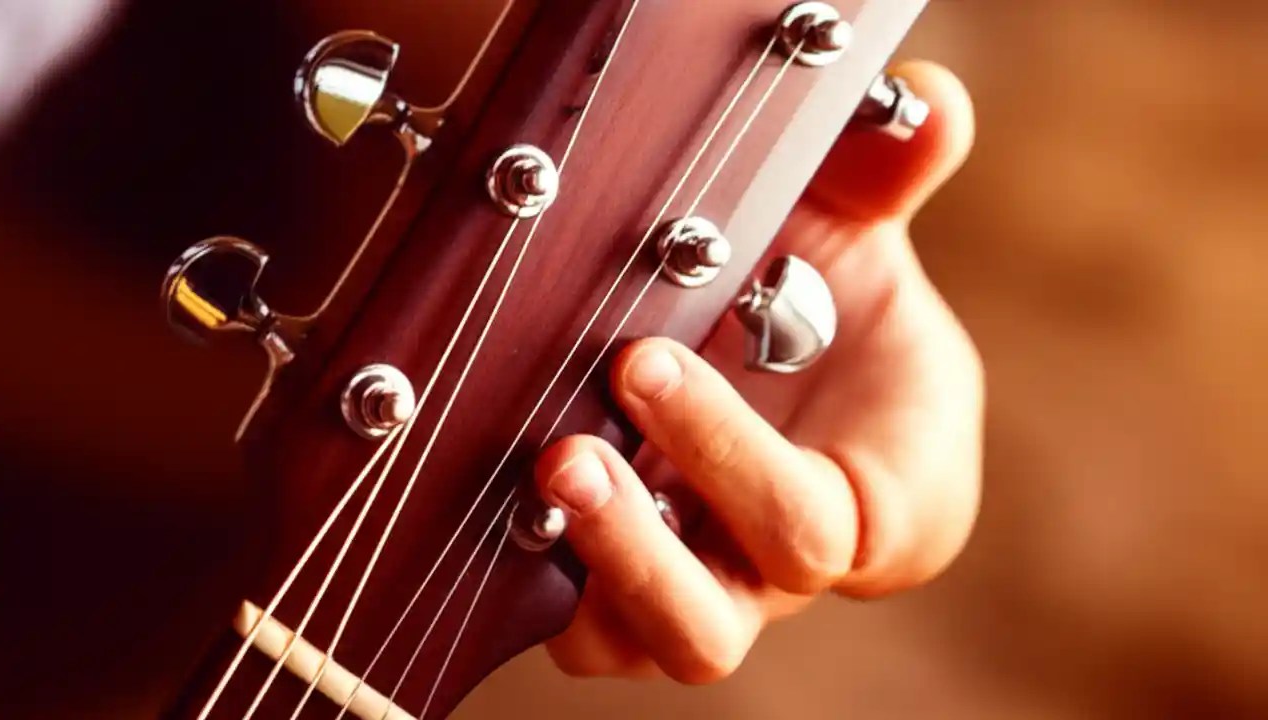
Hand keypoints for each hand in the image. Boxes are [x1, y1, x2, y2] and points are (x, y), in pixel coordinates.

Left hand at [535, 61, 980, 682]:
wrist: (789, 350)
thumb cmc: (837, 302)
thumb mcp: (859, 229)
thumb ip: (892, 172)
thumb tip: (924, 105)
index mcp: (883, 503)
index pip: (816, 525)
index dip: (731, 461)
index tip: (647, 360)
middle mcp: (785, 568)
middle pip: (717, 622)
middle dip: (639, 545)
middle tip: (569, 449)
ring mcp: (710, 583)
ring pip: (643, 640)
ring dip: (582, 571)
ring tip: (534, 474)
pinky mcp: (637, 590)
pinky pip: (586, 622)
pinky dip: (540, 576)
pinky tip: (498, 496)